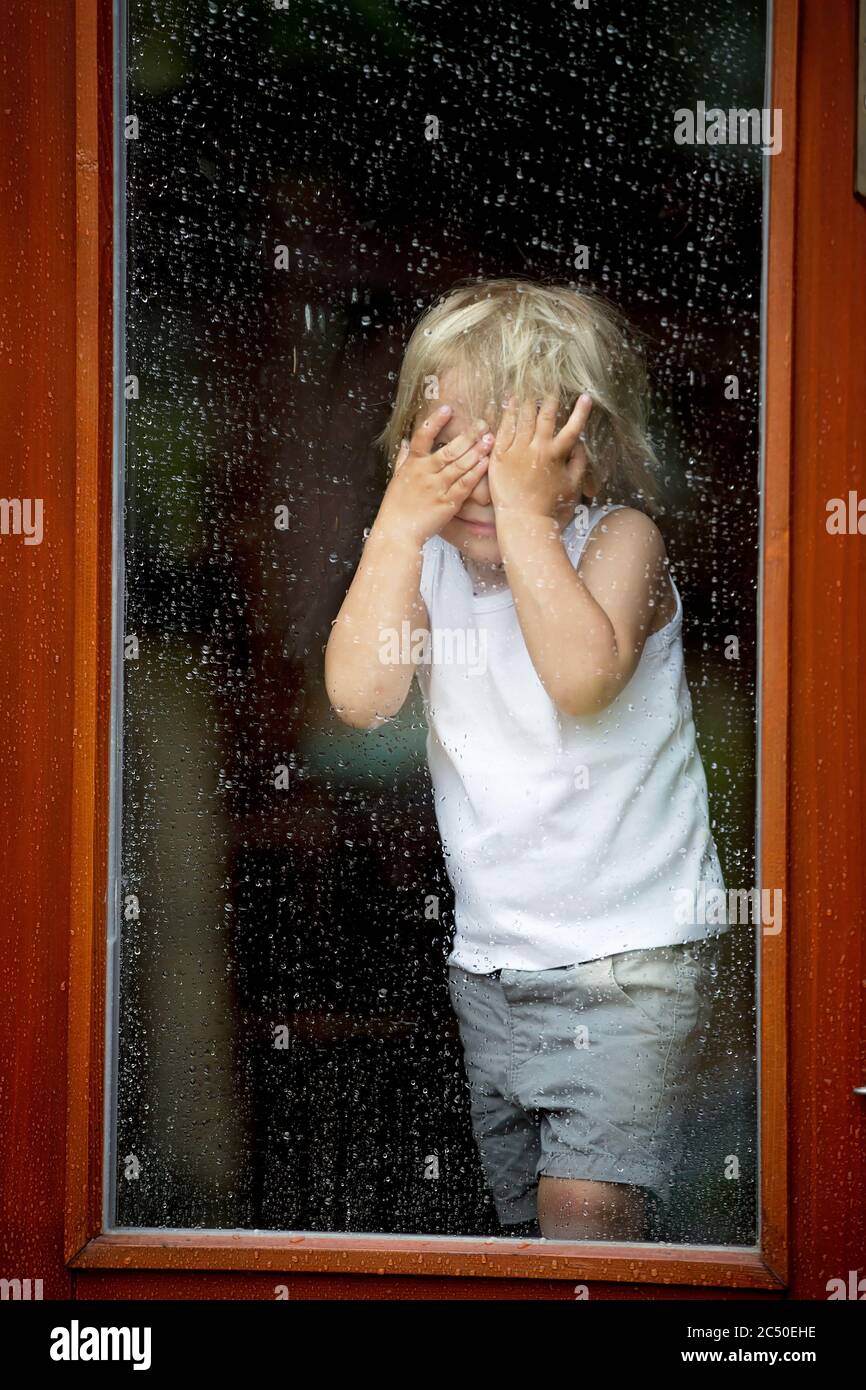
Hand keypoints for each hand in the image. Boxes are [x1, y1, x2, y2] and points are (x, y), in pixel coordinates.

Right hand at [374, 405, 494, 546]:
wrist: (397, 532)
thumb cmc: (397, 507)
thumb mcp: (397, 479)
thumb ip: (403, 459)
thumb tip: (406, 442)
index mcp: (412, 465)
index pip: (422, 437)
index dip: (435, 421)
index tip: (447, 408)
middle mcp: (425, 473)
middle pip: (449, 449)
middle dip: (468, 435)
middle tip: (483, 424)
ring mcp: (436, 488)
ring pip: (460, 465)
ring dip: (477, 451)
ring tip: (490, 440)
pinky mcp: (447, 503)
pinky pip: (464, 485)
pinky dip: (476, 473)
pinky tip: (486, 463)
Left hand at [487, 392, 592, 520]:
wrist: (523, 521)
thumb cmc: (550, 507)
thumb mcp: (572, 485)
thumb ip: (578, 462)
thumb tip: (580, 444)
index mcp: (557, 455)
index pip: (573, 428)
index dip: (581, 412)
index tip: (586, 397)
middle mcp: (538, 449)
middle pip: (546, 416)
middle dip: (550, 399)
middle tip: (550, 385)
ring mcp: (517, 451)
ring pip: (523, 418)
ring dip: (528, 399)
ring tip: (529, 385)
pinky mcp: (500, 456)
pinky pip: (504, 429)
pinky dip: (507, 413)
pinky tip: (509, 401)